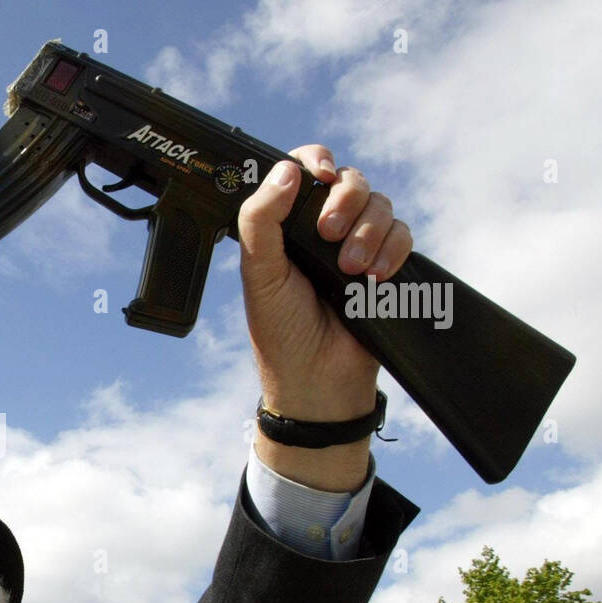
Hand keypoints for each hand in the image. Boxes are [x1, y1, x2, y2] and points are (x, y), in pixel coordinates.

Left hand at [237, 145, 412, 489]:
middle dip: (346, 201)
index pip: (303, 171)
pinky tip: (375, 279)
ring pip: (380, 205)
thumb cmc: (281, 332)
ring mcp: (356, 247)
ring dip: (370, 232)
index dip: (314, 161)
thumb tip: (284, 171)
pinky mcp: (386, 266)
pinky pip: (403, 234)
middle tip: (329, 235)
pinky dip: (394, 250)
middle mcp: (322, 232)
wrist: (319, 382)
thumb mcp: (259, 274)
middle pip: (350, 181)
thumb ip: (260, 220)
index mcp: (285, 228)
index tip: (320, 174)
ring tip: (351, 271)